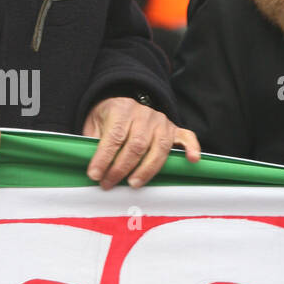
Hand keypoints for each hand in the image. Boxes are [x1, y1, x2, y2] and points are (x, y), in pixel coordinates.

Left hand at [83, 96, 200, 189]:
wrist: (124, 99)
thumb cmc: (108, 117)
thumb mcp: (94, 124)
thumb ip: (93, 142)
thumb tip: (92, 167)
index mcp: (121, 109)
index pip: (114, 136)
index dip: (104, 158)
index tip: (95, 175)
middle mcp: (144, 114)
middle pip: (136, 145)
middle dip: (121, 168)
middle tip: (109, 183)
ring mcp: (161, 121)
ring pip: (158, 148)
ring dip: (146, 169)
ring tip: (133, 184)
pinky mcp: (174, 128)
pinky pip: (186, 137)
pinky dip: (191, 148)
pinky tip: (192, 159)